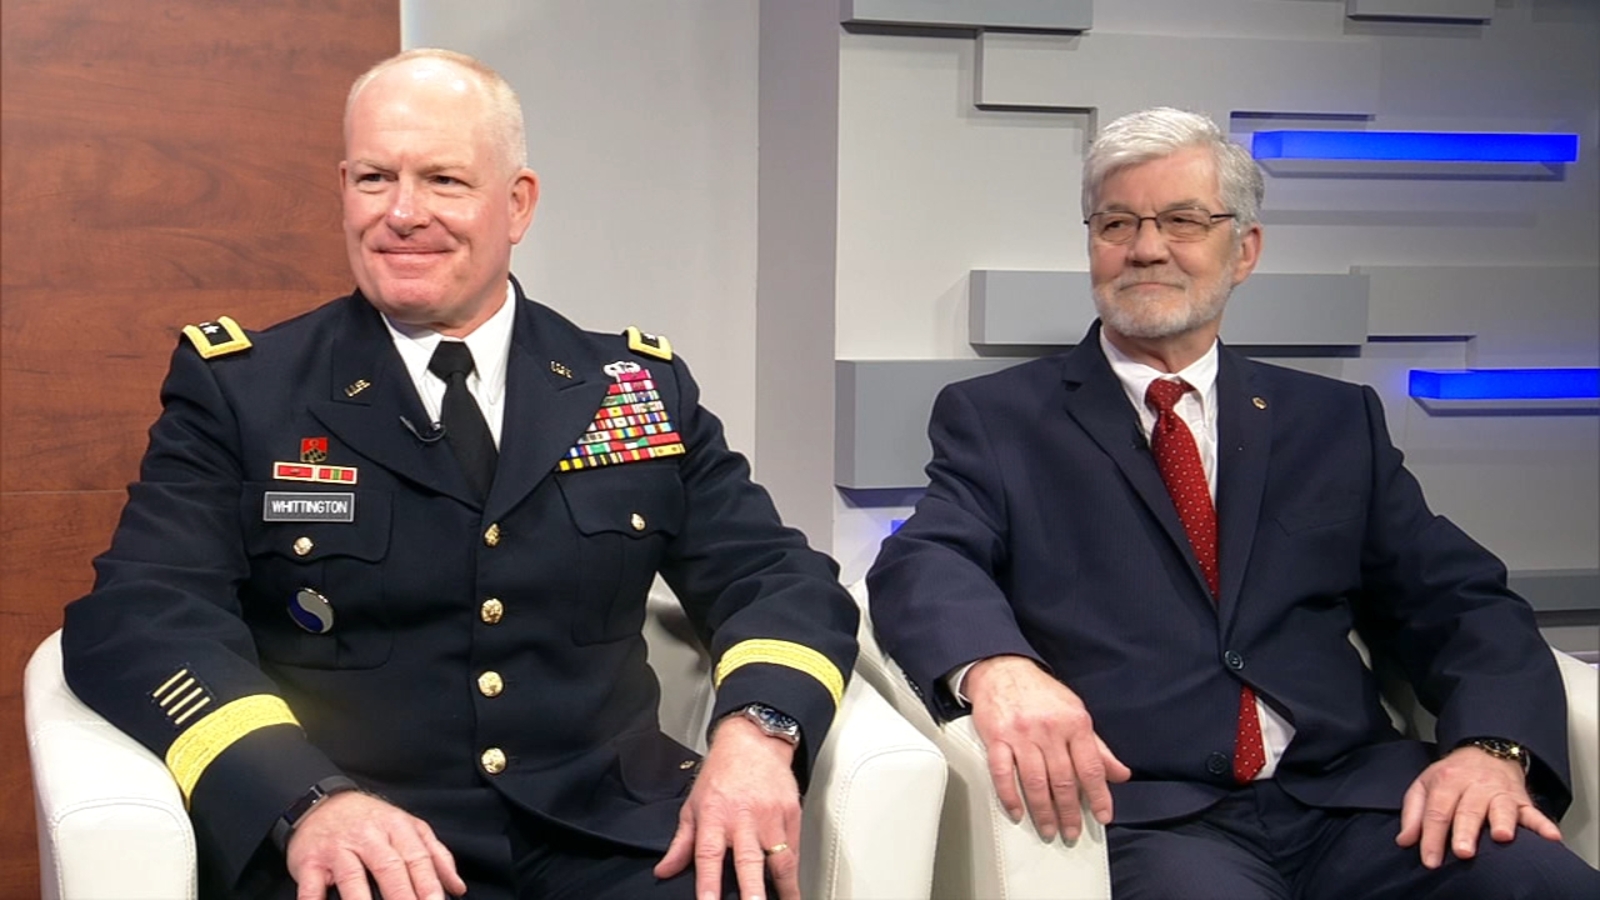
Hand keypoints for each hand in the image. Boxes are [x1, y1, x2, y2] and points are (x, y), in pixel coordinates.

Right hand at [286, 791, 465, 899]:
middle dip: (403, 895)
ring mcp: (337, 849)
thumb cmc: (371, 821)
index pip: (417, 858)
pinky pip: (311, 886)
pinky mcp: (309, 861)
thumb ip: (435, 856)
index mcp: (396, 828)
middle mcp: (368, 836)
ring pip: (353, 876)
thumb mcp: (407, 828)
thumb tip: (457, 888)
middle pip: (388, 867)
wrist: (321, 802)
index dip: (428, 884)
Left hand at [655, 715, 800, 899]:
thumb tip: (664, 870)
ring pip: (780, 858)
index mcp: (714, 816)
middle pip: (748, 860)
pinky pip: (794, 848)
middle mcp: (743, 818)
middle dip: (753, 890)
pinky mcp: (791, 813)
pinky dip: (794, 870)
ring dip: (785, 887)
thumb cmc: (721, 773)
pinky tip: (792, 886)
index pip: (708, 855)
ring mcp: (770, 816)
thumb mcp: (694, 805)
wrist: (753, 742)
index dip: (708, 883)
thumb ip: (681, 843)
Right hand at [965, 655, 1130, 841]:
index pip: (1091, 767)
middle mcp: (1049, 729)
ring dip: (1043, 811)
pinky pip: (1003, 773)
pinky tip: (1017, 812)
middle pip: (1063, 780)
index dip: (1099, 796)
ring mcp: (1021, 734)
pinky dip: (1010, 796)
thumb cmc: (1041, 694)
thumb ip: (1098, 748)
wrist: (1004, 669)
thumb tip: (1121, 774)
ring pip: (1036, 781)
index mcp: (1074, 722)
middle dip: (1069, 812)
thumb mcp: (1076, 713)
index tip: (1102, 817)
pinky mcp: (996, 737)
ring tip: (1049, 829)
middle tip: (1072, 833)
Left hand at [1396, 744, 1561, 867]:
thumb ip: (1413, 813)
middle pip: (1468, 811)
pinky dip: (1543, 824)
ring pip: (1501, 808)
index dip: (1432, 838)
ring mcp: (1500, 793)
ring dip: (1503, 822)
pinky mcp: (1522, 800)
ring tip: (1502, 837)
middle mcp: (1474, 787)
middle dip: (1465, 832)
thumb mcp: (1425, 784)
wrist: (1485, 751)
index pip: (1437, 812)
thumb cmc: (1452, 775)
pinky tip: (1551, 837)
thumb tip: (1405, 841)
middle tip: (1463, 852)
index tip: (1430, 861)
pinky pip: (1534, 813)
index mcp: (1447, 782)